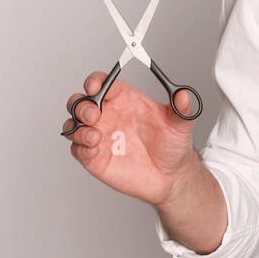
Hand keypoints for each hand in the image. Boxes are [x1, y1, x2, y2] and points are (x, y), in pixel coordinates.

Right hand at [61, 71, 201, 206]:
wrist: (171, 176)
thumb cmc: (172, 145)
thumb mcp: (181, 125)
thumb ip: (182, 109)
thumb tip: (185, 94)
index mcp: (124, 99)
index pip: (102, 83)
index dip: (95, 81)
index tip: (96, 86)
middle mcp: (108, 115)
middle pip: (81, 101)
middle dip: (81, 104)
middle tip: (93, 115)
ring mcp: (100, 136)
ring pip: (74, 124)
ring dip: (77, 126)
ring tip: (96, 135)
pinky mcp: (95, 157)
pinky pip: (77, 149)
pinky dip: (80, 147)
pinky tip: (94, 149)